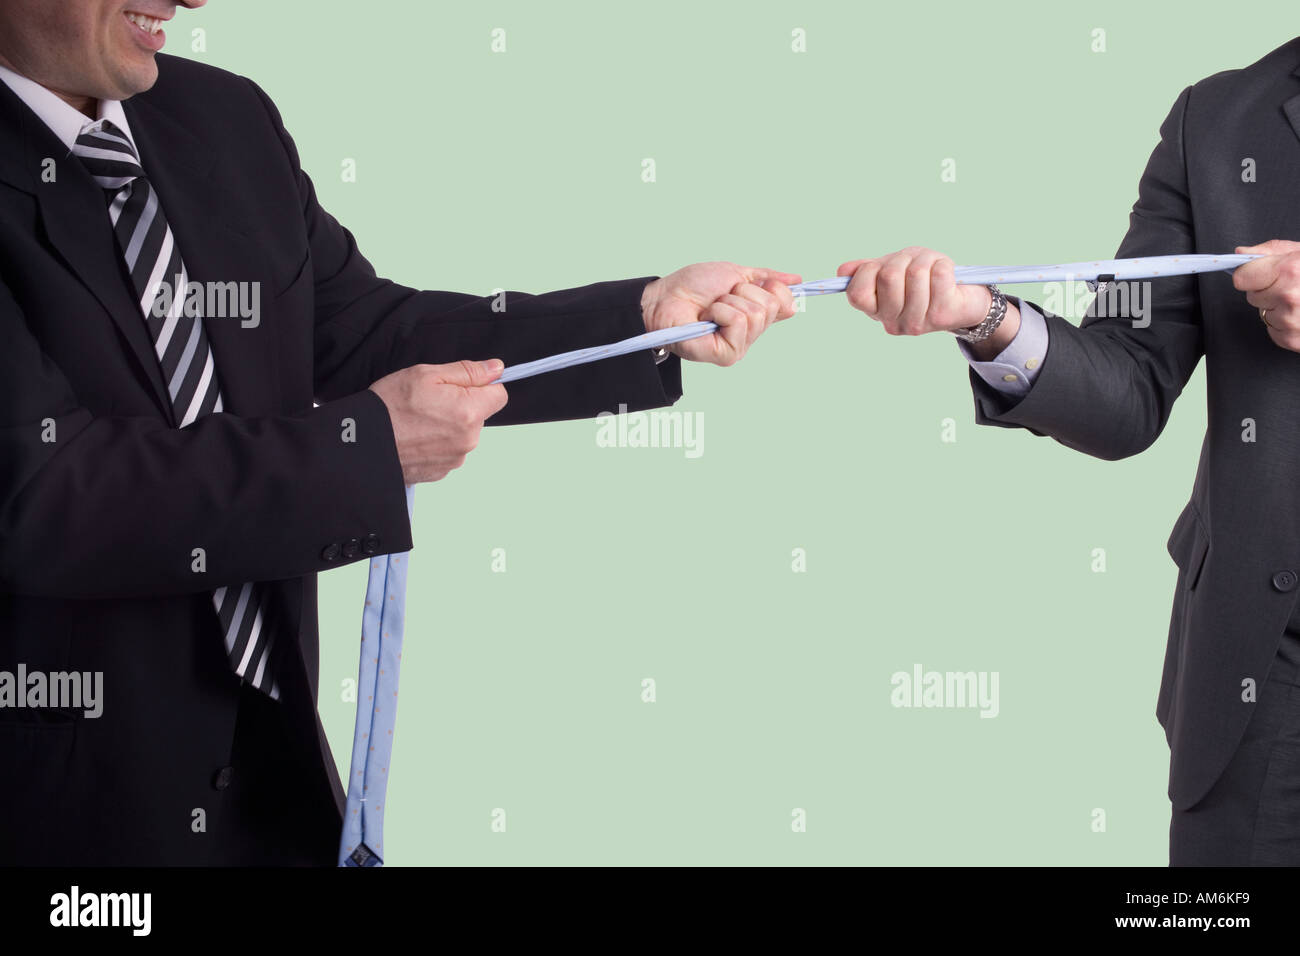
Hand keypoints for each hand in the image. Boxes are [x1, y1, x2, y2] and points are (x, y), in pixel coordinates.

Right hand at [368, 360, 508, 483]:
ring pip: (463, 434)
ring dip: (448, 425)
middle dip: (462, 405)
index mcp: (469, 412)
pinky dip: (436, 443)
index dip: (483, 386)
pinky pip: (449, 451)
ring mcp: (455, 458)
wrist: (362, 442)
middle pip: (480, 415)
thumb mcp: (427, 374)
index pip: (499, 395)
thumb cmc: (389, 406)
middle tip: (430, 401)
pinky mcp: (442, 471)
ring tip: (419, 420)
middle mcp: (468, 439)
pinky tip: (416, 436)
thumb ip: (467, 371)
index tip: (463, 384)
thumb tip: (495, 368)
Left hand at [640, 262, 801, 365]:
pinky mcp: (727, 355)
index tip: (747, 283)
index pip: (786, 303)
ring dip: (728, 301)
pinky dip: (720, 312)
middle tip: (721, 297)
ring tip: (710, 309)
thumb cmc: (694, 286)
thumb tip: (797, 279)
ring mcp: (740, 346)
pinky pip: (739, 322)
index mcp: (756, 316)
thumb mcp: (736, 273)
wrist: (665, 297)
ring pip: (755, 314)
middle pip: (771, 307)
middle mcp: (751, 334)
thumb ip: (767, 277)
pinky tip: (707, 319)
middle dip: (743, 292)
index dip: (773, 287)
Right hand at [836, 247, 994, 334]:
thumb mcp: (893, 272)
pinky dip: (943, 262)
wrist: (963, 301)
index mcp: (876, 312)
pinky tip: (945, 271)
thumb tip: (843, 271)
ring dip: (926, 258)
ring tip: (931, 264)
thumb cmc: (924, 283)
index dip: (868, 272)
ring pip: (916, 272)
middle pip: (888, 276)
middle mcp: (893, 323)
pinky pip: (939, 273)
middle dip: (903, 258)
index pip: (857, 293)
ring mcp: (918, 322)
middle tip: (913, 261)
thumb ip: (867, 271)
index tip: (882, 267)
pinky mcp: (942, 315)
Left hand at [1234, 240, 1299, 351]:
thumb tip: (1242, 254)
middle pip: (1252, 296)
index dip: (1252, 274)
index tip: (1261, 272)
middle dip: (1267, 290)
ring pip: (1263, 314)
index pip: (1242, 278)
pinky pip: (1273, 331)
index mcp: (1290, 271)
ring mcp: (1292, 321)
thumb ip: (1270, 252)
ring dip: (1277, 308)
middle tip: (1293, 285)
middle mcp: (1289, 297)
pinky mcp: (1294, 340)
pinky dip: (1284, 325)